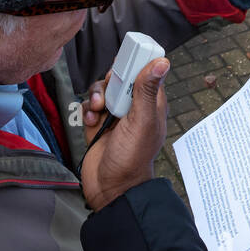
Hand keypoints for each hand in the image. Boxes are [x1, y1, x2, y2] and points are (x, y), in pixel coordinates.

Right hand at [80, 57, 169, 211]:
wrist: (110, 188)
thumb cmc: (132, 158)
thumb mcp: (141, 121)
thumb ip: (147, 90)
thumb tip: (162, 62)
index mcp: (151, 103)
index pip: (147, 72)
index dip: (136, 63)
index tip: (124, 63)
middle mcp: (134, 107)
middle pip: (121, 77)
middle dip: (111, 81)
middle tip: (109, 93)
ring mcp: (115, 115)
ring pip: (103, 90)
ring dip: (97, 96)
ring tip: (98, 110)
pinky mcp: (98, 124)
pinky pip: (90, 106)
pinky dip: (87, 110)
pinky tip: (91, 122)